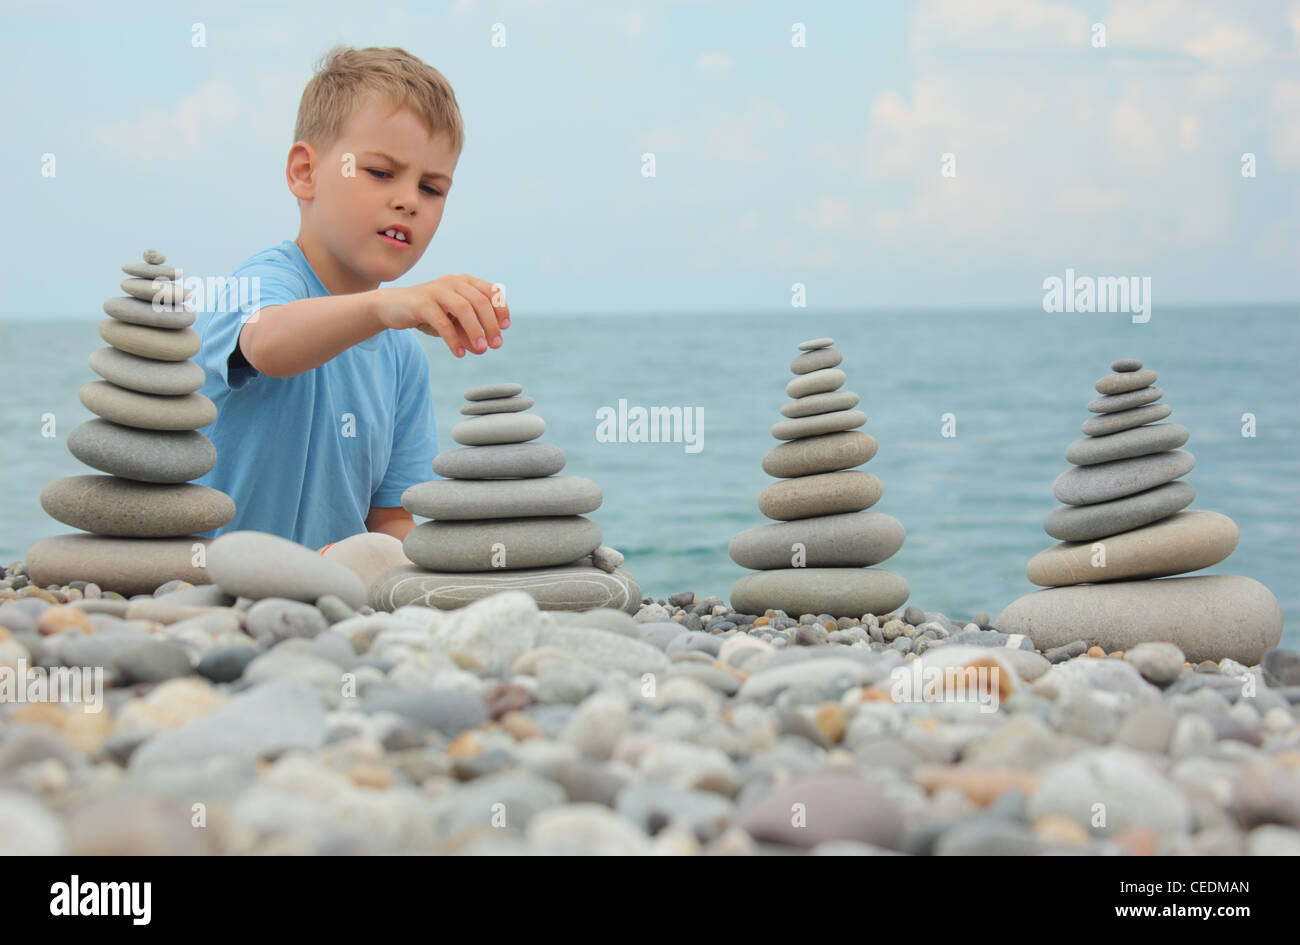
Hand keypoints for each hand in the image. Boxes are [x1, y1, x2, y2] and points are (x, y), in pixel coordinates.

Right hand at [372, 274, 510, 357]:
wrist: (392, 307)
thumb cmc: (428, 314)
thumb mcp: (452, 324)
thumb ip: (468, 333)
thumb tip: (482, 349)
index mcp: (465, 282)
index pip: (491, 292)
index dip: (501, 309)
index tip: (505, 328)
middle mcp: (453, 282)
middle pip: (480, 301)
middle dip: (491, 324)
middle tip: (495, 345)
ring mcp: (437, 290)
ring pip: (464, 309)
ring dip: (475, 331)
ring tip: (481, 350)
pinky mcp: (422, 303)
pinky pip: (442, 322)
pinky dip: (453, 339)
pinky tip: (459, 353)